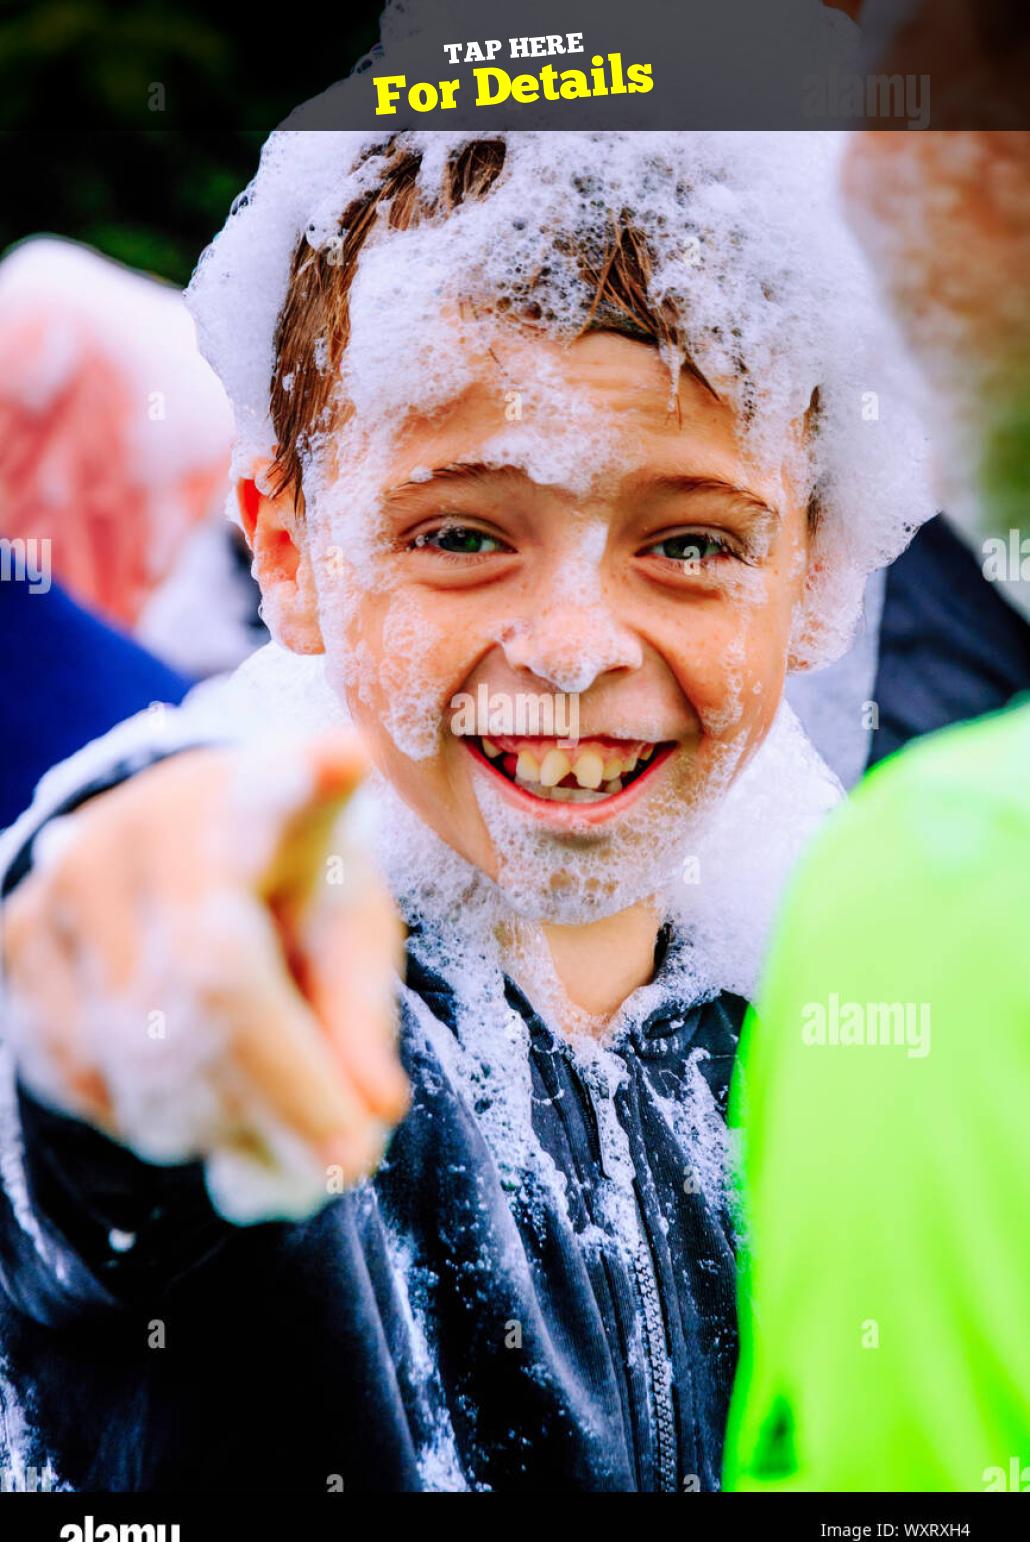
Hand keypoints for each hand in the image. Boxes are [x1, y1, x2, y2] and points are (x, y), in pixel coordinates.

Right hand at [1, 732, 407, 1220]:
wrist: (184, 843)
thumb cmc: (292, 888)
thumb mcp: (349, 927)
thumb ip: (362, 1014)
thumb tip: (372, 1114)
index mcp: (262, 800)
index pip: (280, 796)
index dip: (308, 781)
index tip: (344, 759)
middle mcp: (151, 825)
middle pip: (212, 994)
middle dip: (284, 1105)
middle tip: (342, 1165)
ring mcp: (68, 879)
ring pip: (135, 1053)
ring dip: (215, 1125)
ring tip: (268, 1123)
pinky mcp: (15, 936)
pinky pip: (76, 1071)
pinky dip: (145, 1116)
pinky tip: (187, 1091)